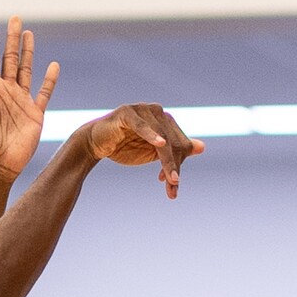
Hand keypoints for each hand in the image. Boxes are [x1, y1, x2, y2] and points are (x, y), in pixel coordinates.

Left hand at [0, 17, 59, 180]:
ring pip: (26, 69)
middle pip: (10, 58)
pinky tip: (53, 65)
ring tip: (29, 33)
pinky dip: (50, 79)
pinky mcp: (35, 113)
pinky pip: (44, 92)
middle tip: (15, 19)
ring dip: (28, 52)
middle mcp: (5, 90)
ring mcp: (21, 100)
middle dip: (12, 39)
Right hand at [78, 104, 205, 198]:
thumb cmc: (124, 147)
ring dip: (168, 161)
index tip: (173, 184)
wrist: (95, 144)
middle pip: (174, 142)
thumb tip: (202, 147)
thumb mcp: (153, 153)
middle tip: (173, 186)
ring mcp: (142, 110)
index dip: (179, 164)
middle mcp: (157, 112)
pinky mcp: (126, 112)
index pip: (180, 143)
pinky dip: (151, 135)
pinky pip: (142, 126)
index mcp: (165, 120)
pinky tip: (161, 144)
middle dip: (174, 166)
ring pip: (162, 138)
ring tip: (171, 180)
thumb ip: (176, 150)